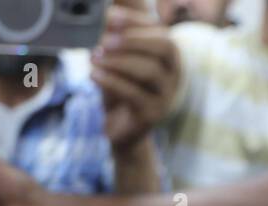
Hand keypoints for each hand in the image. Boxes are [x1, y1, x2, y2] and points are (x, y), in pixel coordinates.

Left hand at [91, 5, 180, 152]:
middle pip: (164, 46)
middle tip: (105, 37)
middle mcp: (173, 71)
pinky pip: (134, 94)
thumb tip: (107, 7)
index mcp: (168, 52)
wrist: (123, 130)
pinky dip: (112, 82)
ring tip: (94, 56)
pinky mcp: (152, 114)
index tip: (110, 15)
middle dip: (133, 38)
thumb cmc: (121, 87)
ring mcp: (166, 94)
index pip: (159, 29)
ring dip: (118, 60)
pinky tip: (94, 74)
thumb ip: (116, 33)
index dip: (136, 21)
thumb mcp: (119, 59)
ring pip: (148, 70)